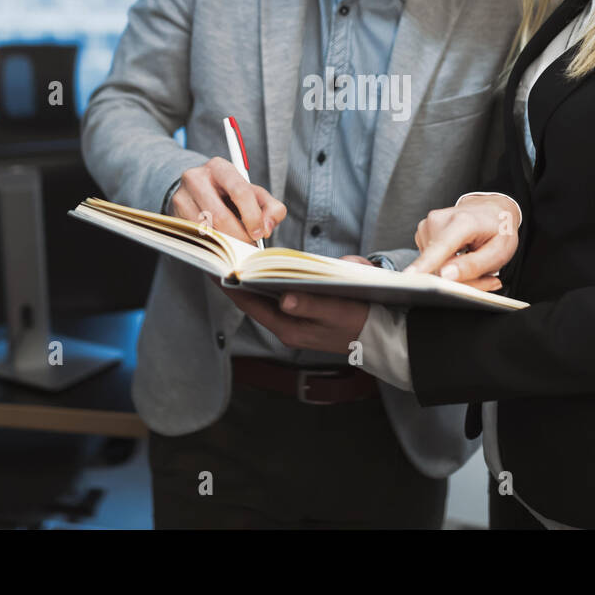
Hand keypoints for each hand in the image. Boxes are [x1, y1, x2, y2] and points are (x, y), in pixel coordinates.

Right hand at [170, 156, 286, 243]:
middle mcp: (196, 178)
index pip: (240, 192)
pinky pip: (195, 238)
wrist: (196, 191)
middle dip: (239, 237)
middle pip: (221, 216)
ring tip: (237, 247)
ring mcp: (181, 197)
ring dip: (226, 245)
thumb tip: (267, 227)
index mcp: (220, 168)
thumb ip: (271, 208)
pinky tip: (221, 247)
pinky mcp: (173, 215)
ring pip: (206, 230)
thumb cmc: (229, 194)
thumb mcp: (254, 194)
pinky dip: (212, 247)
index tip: (259, 234)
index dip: (252, 216)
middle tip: (249, 247)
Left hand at [212, 255, 372, 354]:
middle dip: (237, 280)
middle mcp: (287, 329)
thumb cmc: (360, 322)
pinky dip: (268, 284)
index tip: (214, 267)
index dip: (231, 286)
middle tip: (221, 258)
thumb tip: (284, 298)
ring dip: (251, 281)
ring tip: (236, 261)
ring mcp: (294, 324)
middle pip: (253, 302)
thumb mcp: (337, 311)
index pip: (251, 305)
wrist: (380, 336)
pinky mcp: (303, 318)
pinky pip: (277, 299)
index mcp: (290, 330)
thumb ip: (311, 305)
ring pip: (264, 300)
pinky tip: (265, 270)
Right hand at [404, 194, 518, 289]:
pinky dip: (445, 266)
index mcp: (462, 222)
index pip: (441, 247)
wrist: (491, 209)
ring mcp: (428, 224)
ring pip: (433, 266)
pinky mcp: (422, 232)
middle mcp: (439, 220)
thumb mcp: (498, 252)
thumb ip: (473, 265)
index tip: (410, 276)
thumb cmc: (498, 230)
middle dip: (459, 280)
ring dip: (452, 274)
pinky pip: (431, 261)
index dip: (425, 264)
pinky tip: (460, 259)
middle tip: (485, 278)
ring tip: (472, 263)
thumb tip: (445, 275)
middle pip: (438, 265)